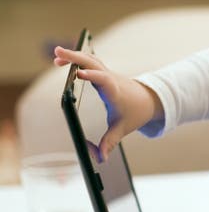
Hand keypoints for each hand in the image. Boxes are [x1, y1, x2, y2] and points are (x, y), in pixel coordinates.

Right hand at [54, 46, 161, 160]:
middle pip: (93, 64)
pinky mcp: (104, 72)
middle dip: (76, 58)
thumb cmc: (135, 114)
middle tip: (58, 53)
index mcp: (115, 92)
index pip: (104, 80)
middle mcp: (111, 79)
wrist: (149, 100)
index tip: (79, 74)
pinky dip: (78, 59)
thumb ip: (110, 142)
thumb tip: (101, 158)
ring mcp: (107, 73)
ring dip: (74, 56)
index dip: (93, 76)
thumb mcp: (123, 128)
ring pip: (91, 59)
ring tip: (56, 56)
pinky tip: (64, 61)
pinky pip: (90, 62)